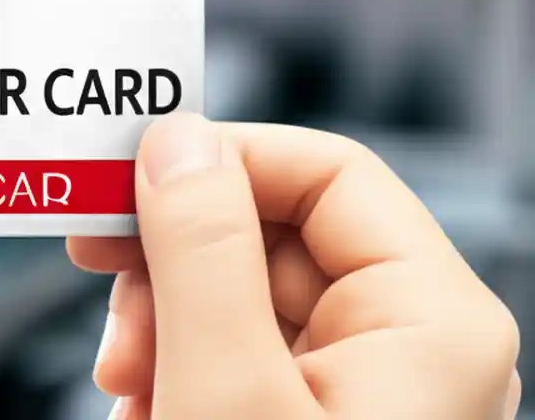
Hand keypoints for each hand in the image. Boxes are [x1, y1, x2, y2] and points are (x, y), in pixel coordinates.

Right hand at [69, 114, 521, 418]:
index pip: (326, 170)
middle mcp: (412, 348)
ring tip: (126, 384)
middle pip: (271, 235)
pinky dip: (178, 372)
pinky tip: (146, 408)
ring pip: (242, 299)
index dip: (217, 162)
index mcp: (431, 322)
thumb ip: (201, 254)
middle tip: (105, 284)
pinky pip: (240, 357)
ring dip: (161, 327)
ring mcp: (368, 393)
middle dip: (171, 266)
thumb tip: (178, 142)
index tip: (122, 181)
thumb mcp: (224, 392)